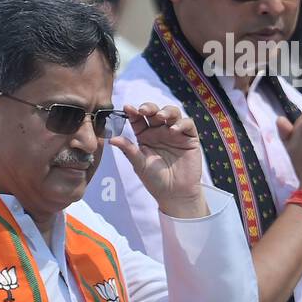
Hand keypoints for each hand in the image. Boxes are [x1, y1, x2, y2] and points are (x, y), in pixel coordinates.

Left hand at [110, 103, 207, 217]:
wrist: (174, 193)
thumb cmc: (155, 179)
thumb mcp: (139, 164)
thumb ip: (128, 150)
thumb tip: (111, 139)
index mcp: (145, 136)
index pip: (138, 120)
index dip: (133, 112)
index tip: (127, 108)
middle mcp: (159, 132)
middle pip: (155, 112)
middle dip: (149, 107)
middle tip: (143, 110)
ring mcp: (175, 133)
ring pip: (172, 113)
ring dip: (166, 111)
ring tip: (160, 117)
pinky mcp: (190, 138)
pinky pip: (188, 124)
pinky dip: (181, 124)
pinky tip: (173, 130)